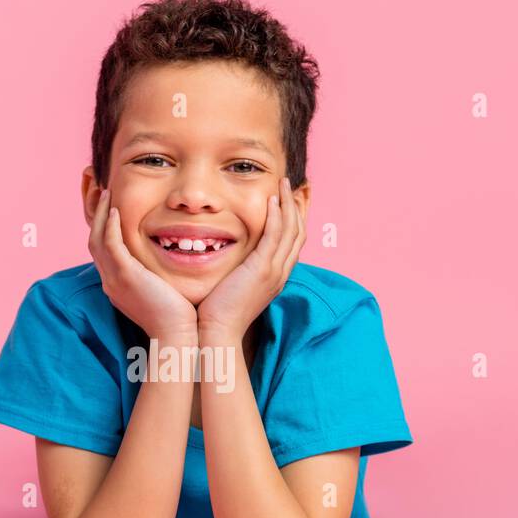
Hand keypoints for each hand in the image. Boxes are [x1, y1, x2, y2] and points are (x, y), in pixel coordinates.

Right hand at [88, 189, 196, 340]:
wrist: (177, 336)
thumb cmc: (177, 318)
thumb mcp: (161, 292)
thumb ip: (157, 276)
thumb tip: (167, 264)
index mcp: (118, 285)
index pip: (103, 251)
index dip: (104, 228)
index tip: (112, 208)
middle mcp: (111, 281)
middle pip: (93, 241)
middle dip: (97, 216)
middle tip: (102, 193)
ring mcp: (115, 279)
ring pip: (97, 239)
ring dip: (102, 214)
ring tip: (107, 193)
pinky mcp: (125, 276)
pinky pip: (110, 244)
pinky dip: (111, 225)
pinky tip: (118, 210)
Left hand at [197, 176, 303, 336]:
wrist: (218, 333)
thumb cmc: (218, 314)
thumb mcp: (234, 288)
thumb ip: (238, 271)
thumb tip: (230, 260)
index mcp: (275, 277)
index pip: (292, 243)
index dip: (293, 219)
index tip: (288, 200)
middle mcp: (280, 273)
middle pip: (299, 233)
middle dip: (297, 207)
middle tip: (291, 186)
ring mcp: (274, 271)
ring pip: (292, 230)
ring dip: (289, 204)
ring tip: (284, 184)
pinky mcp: (262, 269)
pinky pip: (276, 236)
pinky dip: (277, 216)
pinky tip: (273, 199)